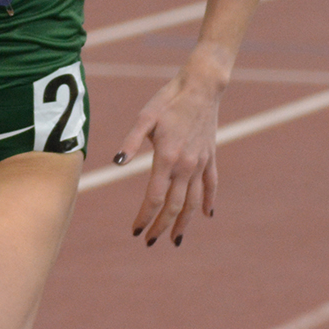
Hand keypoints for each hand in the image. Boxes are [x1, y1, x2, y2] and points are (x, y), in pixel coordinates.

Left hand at [114, 50, 225, 245]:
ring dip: (185, 222)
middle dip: (162, 226)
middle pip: (174, 206)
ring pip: (194, 201)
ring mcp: (201, 162)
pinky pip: (212, 184)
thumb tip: (116, 162)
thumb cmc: (169, 100)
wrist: (201, 86)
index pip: (155, 197)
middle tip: (150, 241)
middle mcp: (186, 165)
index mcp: (167, 158)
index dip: (145, 216)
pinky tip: (206, 215)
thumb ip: (131, 141)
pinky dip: (209, 200)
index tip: (135, 230)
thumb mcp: (145, 117)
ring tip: (176, 239)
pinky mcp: (210, 156)